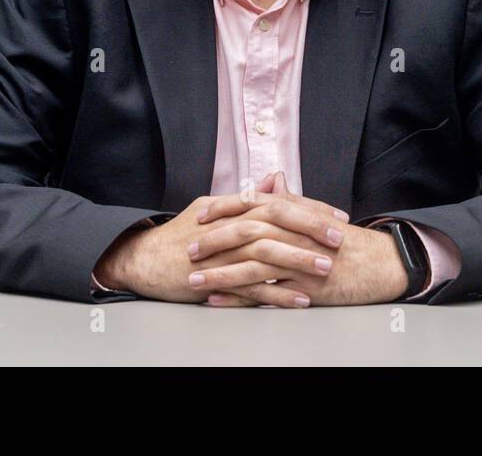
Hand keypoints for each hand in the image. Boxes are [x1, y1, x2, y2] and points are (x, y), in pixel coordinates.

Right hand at [93, 173, 346, 305]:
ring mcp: (220, 251)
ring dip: (298, 260)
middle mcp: (226, 224)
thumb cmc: (180, 236)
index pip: (276, 201)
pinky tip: (299, 299)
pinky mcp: (213, 278)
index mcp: (230, 206)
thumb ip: (247, 198)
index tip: (336, 216)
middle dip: (310, 228)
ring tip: (326, 267)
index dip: (308, 208)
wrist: (142, 258)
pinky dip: (277, 293)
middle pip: (274, 220)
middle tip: (339, 238)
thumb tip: (275, 182)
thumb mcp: (213, 208)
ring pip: (265, 251)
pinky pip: (251, 287)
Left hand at [193, 172, 408, 306]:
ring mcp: (299, 260)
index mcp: (296, 212)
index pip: (252, 203)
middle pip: (246, 231)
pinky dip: (238, 297)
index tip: (199, 214)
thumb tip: (271, 181)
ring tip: (194, 279)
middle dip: (213, 240)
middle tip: (188, 248)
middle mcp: (295, 232)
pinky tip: (218, 300)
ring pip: (251, 263)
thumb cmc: (350, 242)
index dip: (223, 208)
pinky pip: (266, 293)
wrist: (383, 264)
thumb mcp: (318, 217)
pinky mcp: (304, 286)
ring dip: (218, 271)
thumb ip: (291, 200)